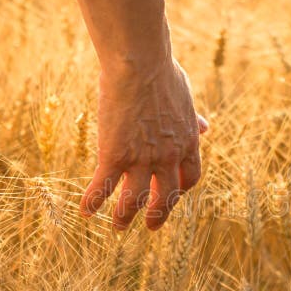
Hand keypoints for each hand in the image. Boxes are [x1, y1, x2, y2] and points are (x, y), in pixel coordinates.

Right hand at [80, 56, 207, 229]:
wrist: (140, 64)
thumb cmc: (161, 72)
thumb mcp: (186, 96)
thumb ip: (193, 118)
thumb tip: (205, 128)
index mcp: (187, 142)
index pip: (190, 177)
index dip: (181, 190)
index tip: (172, 195)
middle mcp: (168, 156)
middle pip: (166, 196)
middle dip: (158, 214)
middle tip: (150, 226)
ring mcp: (141, 158)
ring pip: (134, 200)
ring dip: (125, 216)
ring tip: (118, 227)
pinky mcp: (114, 154)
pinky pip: (103, 186)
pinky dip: (93, 201)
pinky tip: (85, 211)